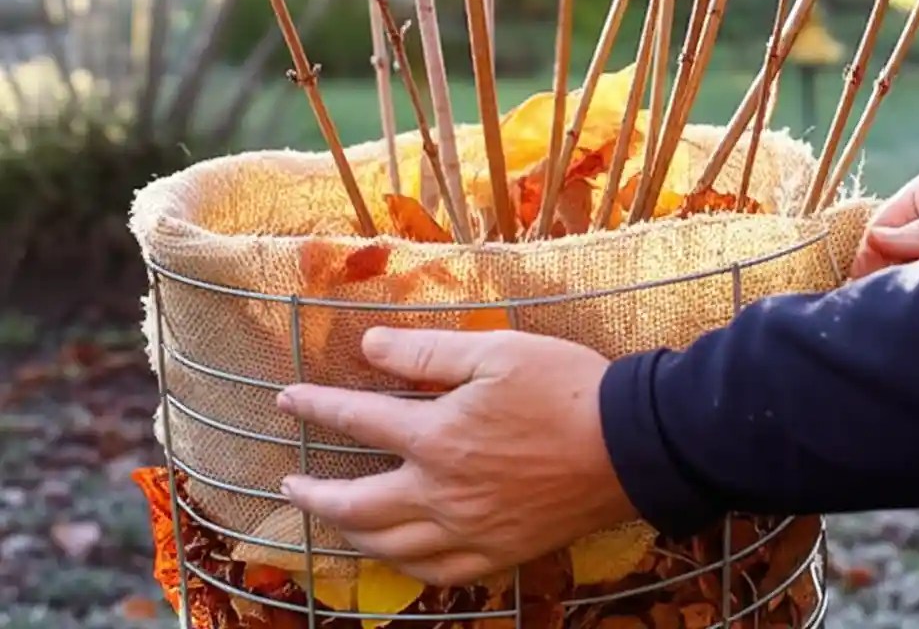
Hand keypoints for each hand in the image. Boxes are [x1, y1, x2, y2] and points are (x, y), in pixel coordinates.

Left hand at [275, 327, 637, 585]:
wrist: (630, 445)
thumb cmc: (566, 389)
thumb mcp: (496, 351)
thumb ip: (426, 352)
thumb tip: (368, 345)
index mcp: (437, 436)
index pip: (356, 419)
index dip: (315, 407)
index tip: (287, 400)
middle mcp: (442, 492)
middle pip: (355, 504)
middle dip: (311, 494)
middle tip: (288, 485)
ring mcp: (469, 530)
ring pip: (388, 546)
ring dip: (346, 534)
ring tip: (329, 521)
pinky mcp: (499, 553)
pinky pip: (435, 573)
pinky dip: (401, 566)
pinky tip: (394, 555)